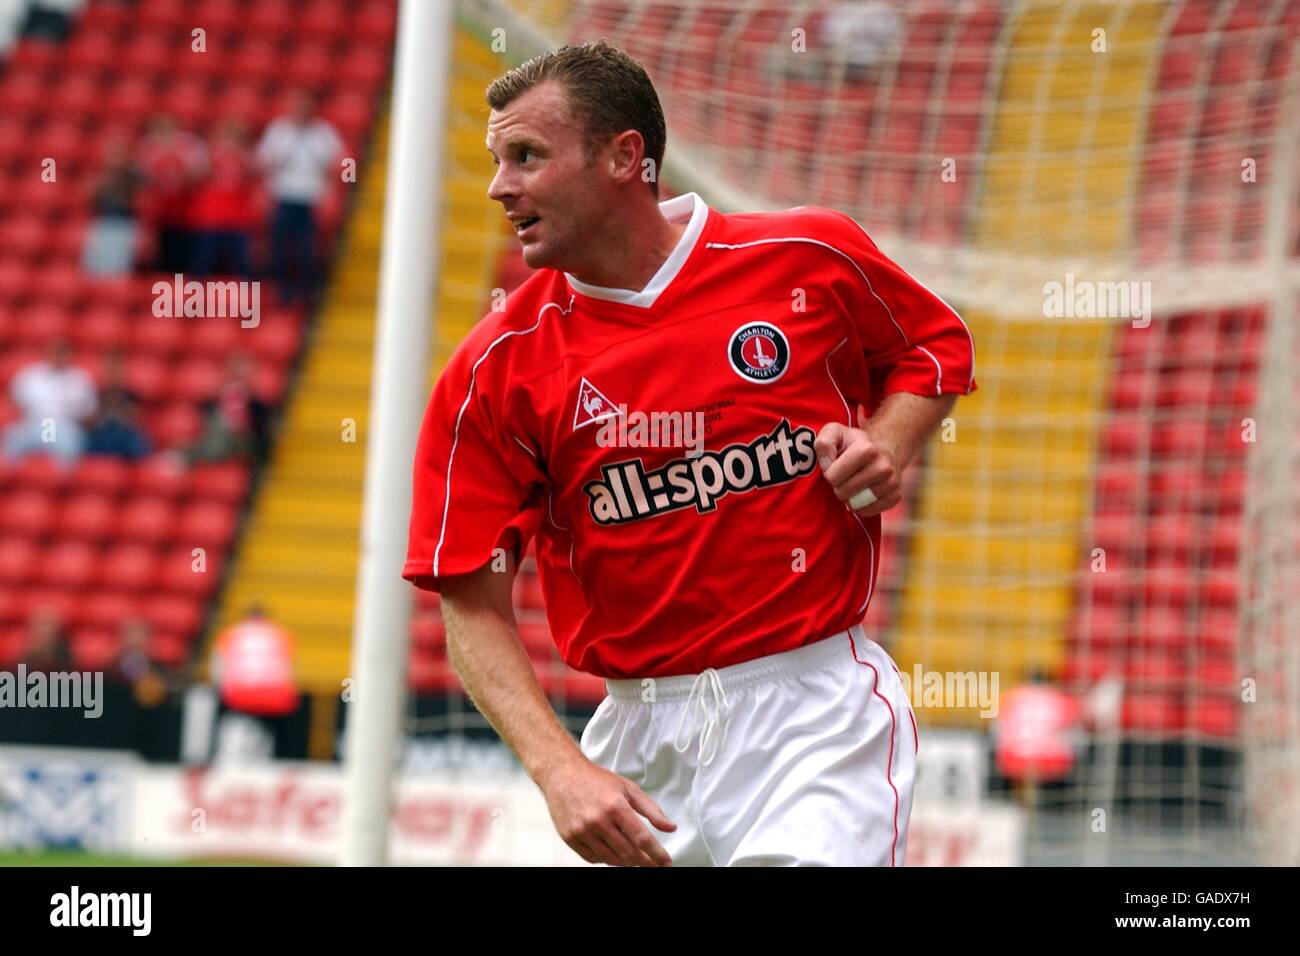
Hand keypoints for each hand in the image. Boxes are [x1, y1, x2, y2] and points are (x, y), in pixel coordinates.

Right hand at [540, 755, 675, 866]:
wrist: (562, 774)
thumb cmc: (596, 779)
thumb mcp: (628, 788)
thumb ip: (651, 809)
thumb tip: (670, 828)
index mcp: (615, 806)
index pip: (641, 838)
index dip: (656, 853)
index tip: (666, 862)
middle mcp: (598, 821)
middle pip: (627, 853)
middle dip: (643, 861)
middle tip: (652, 863)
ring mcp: (582, 831)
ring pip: (611, 859)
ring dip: (626, 862)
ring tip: (635, 858)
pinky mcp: (570, 838)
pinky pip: (593, 858)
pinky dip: (606, 859)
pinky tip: (613, 852)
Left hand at [814, 403, 902, 516]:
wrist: (884, 448)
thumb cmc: (852, 443)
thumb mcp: (834, 433)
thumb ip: (823, 444)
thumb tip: (827, 464)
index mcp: (867, 449)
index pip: (833, 477)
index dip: (830, 472)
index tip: (836, 465)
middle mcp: (883, 466)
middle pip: (844, 492)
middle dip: (839, 486)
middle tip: (845, 475)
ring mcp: (892, 482)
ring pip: (856, 504)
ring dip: (850, 497)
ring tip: (853, 483)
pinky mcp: (896, 496)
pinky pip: (870, 511)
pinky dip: (861, 506)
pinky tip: (861, 494)